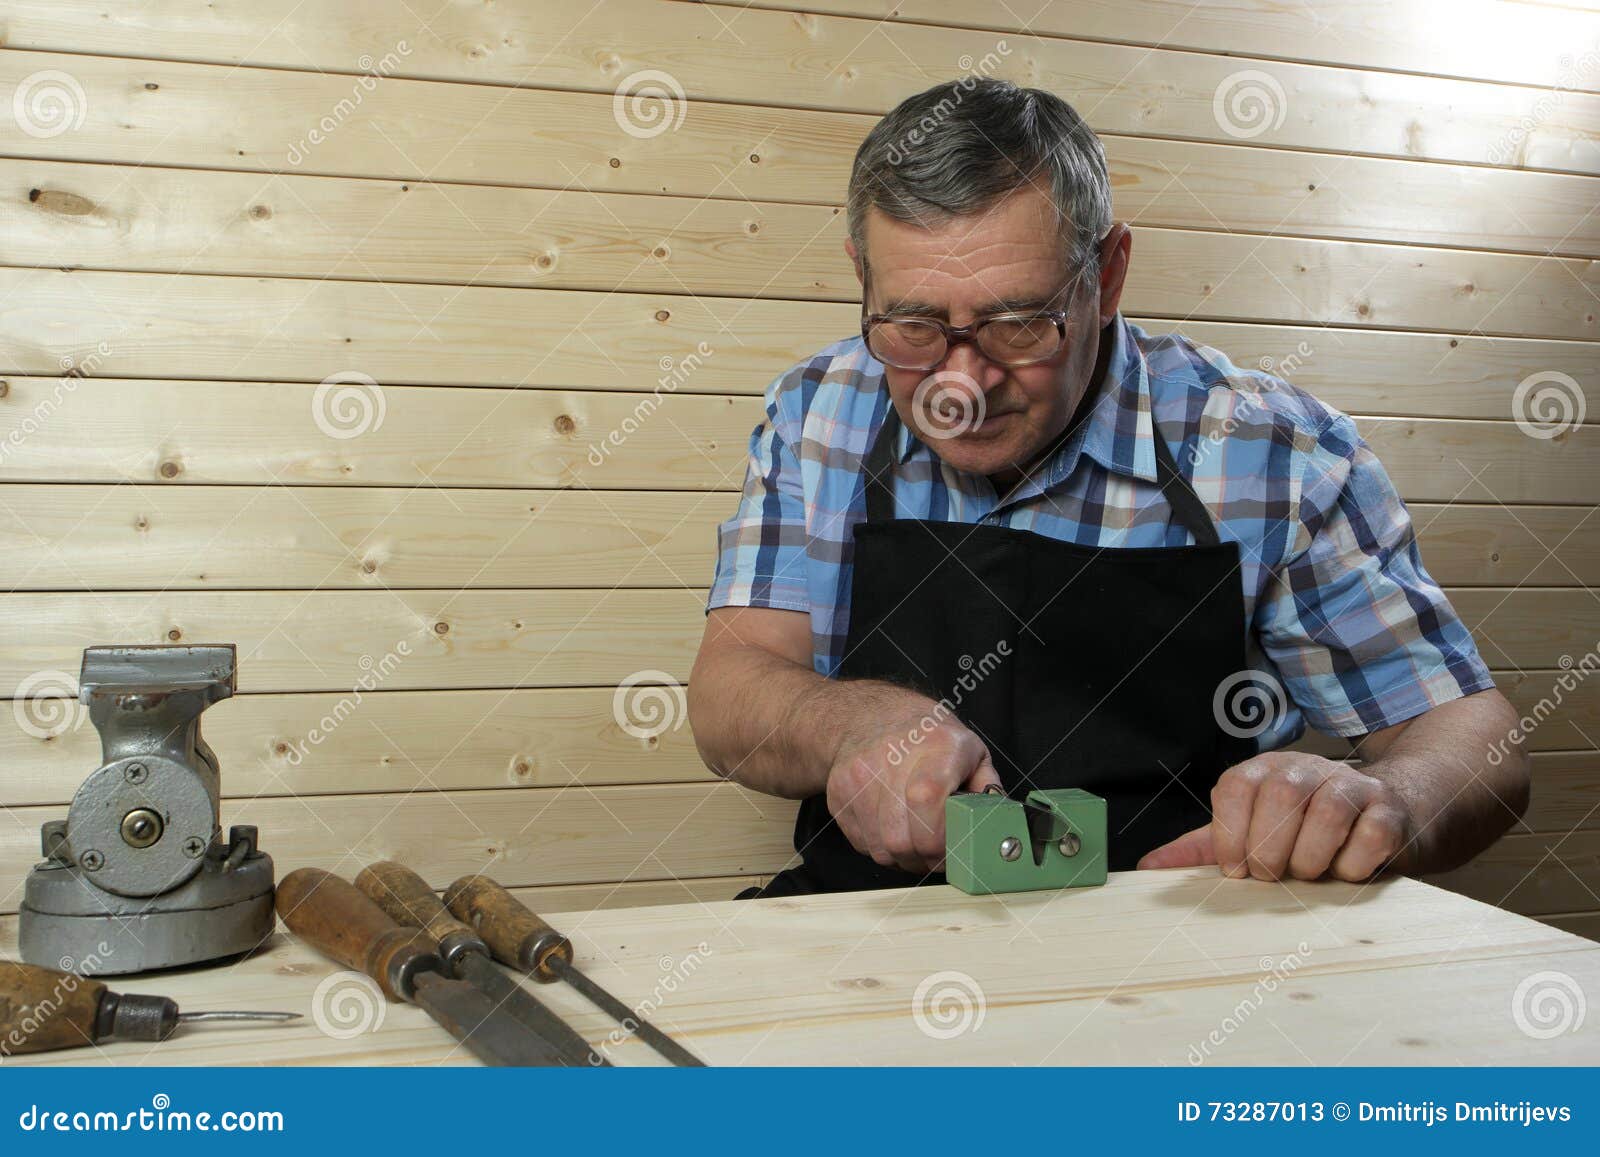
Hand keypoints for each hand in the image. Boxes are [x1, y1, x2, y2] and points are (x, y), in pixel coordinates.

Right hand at [825, 692, 1001, 873]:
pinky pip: (862, 844)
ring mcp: (860, 778)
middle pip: (904, 840)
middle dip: (926, 858)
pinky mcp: (839, 794)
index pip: (929, 806)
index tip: (955, 850)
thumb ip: (987, 788)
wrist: (867, 716)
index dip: (943, 842)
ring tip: (916, 840)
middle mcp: (893, 760)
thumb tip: (998, 826)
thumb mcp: (970, 749)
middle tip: (937, 853)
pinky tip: (892, 827)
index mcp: (937, 747)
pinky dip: (881, 846)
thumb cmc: (926, 735)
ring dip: (904, 857)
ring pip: (882, 849)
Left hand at [1136, 751, 1415, 880]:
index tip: (1234, 871)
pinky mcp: (1390, 810)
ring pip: (1326, 812)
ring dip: (1311, 858)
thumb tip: (1147, 867)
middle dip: (1269, 847)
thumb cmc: (1307, 832)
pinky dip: (1354, 863)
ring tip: (1308, 875)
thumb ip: (1204, 848)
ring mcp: (1353, 785)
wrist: (1388, 816)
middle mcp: (1308, 768)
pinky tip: (1346, 871)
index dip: (1229, 833)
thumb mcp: (1252, 834)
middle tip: (1270, 876)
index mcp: (1266, 770)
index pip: (1235, 786)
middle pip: (1280, 794)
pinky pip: (1370, 834)